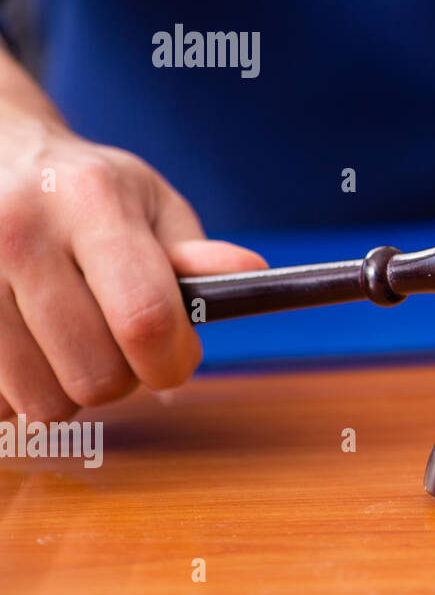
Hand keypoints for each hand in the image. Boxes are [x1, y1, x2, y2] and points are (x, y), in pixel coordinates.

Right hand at [0, 109, 265, 418]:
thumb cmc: (87, 192)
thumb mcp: (149, 204)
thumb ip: (194, 253)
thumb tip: (251, 272)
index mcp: (90, 201)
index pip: (144, 317)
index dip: (172, 361)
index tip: (176, 361)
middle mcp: (19, 233)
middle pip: (94, 375)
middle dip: (124, 378)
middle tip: (120, 345)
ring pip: (40, 401)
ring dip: (68, 389)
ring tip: (69, 341)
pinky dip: (18, 390)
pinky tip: (25, 343)